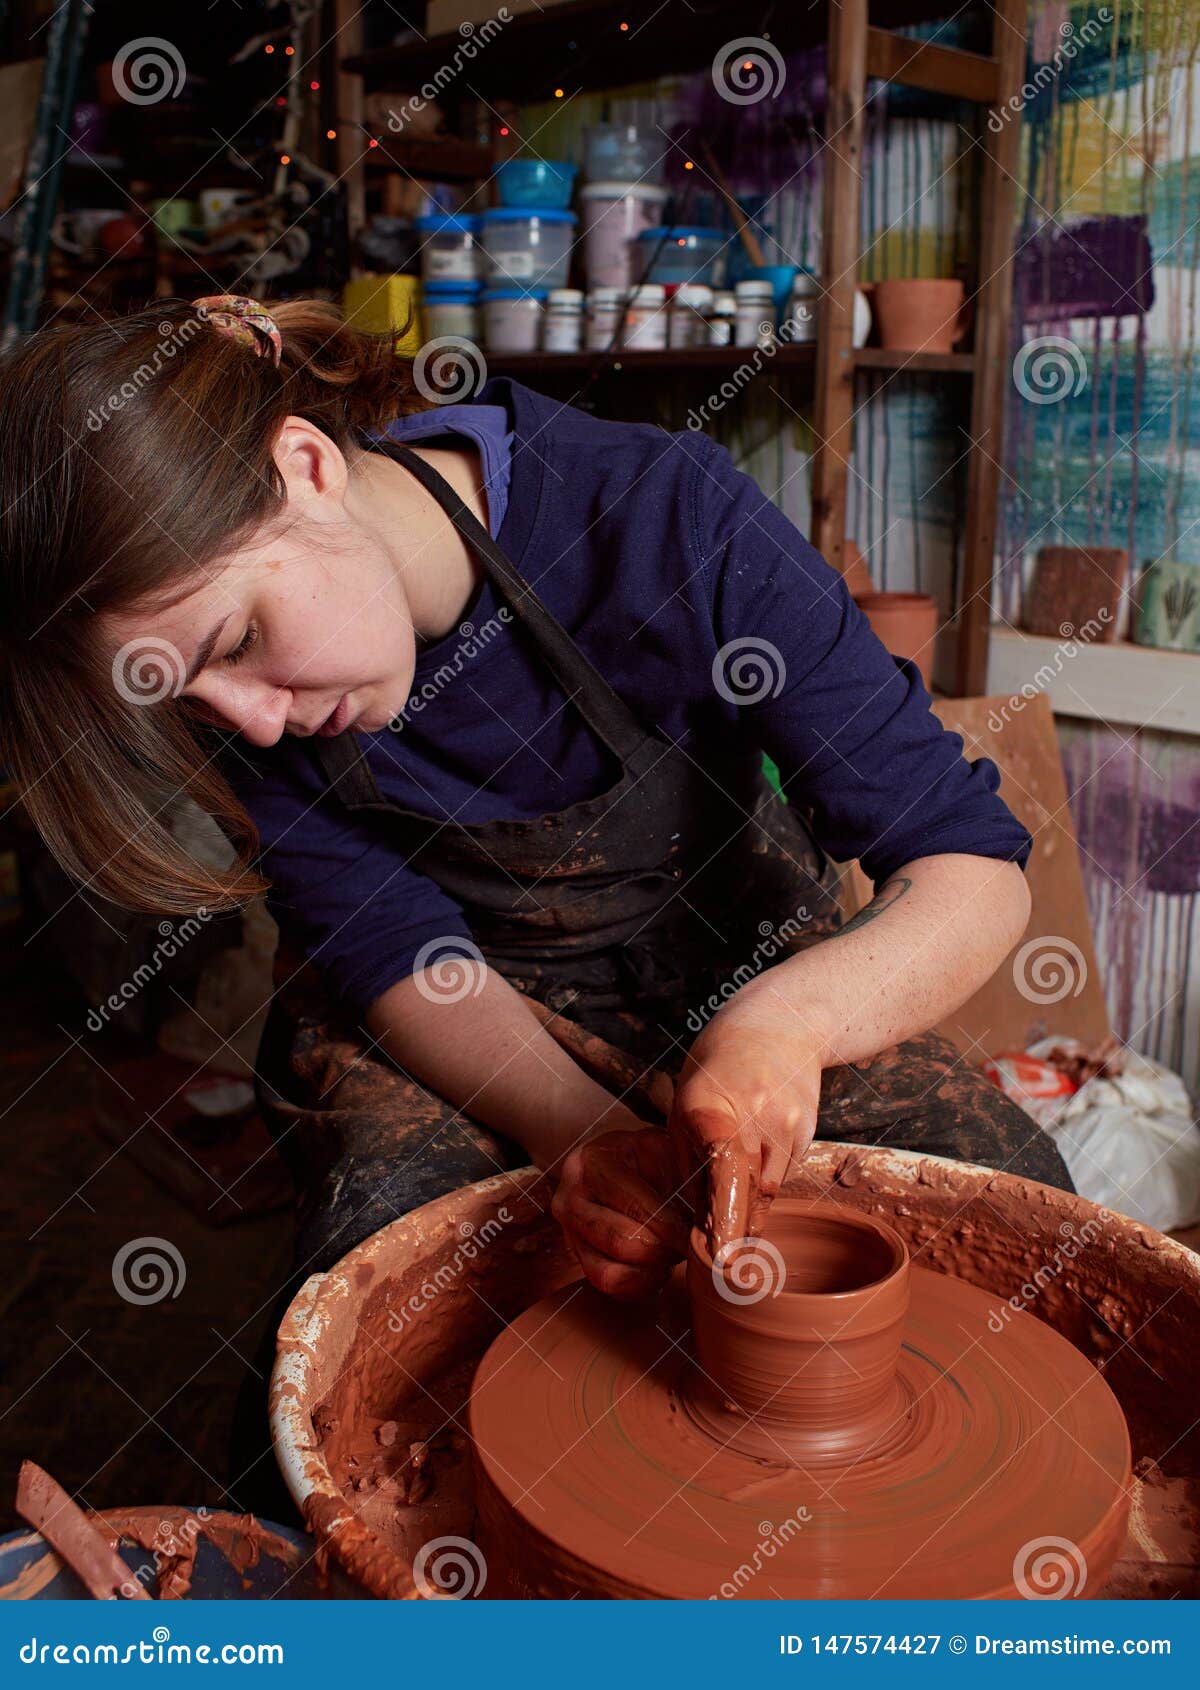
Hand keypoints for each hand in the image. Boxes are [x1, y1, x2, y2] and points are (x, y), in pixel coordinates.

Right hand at [551, 1126, 692, 1298]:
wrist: (619, 1160)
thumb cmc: (649, 1156)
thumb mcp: (666, 1150)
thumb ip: (685, 1176)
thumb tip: (711, 1214)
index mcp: (593, 1161)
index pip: (635, 1205)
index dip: (674, 1225)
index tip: (703, 1235)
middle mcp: (570, 1197)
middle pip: (621, 1242)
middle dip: (665, 1250)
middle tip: (693, 1248)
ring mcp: (568, 1230)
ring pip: (609, 1271)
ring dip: (652, 1268)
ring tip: (675, 1253)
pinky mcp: (576, 1255)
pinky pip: (607, 1284)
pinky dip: (639, 1283)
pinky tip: (660, 1267)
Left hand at [669, 1009, 825, 1253]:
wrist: (778, 1024)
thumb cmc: (717, 1071)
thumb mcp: (685, 1107)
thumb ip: (687, 1165)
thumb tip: (694, 1228)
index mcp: (708, 1105)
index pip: (720, 1165)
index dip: (723, 1211)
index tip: (720, 1253)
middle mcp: (752, 1112)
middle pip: (748, 1189)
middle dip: (735, 1225)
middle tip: (723, 1256)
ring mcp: (786, 1120)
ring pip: (769, 1188)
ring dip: (751, 1203)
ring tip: (733, 1192)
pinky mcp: (808, 1128)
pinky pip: (785, 1174)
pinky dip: (768, 1178)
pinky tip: (759, 1155)